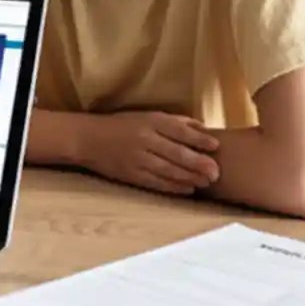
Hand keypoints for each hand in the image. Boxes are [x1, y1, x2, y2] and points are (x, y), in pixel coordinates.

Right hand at [81, 112, 220, 195]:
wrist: (88, 139)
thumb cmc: (120, 125)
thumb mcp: (146, 116)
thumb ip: (174, 121)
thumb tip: (202, 127)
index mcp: (150, 122)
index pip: (180, 131)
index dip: (199, 139)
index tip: (215, 146)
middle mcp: (145, 139)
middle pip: (178, 153)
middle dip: (199, 164)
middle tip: (216, 172)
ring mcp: (138, 158)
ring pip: (169, 170)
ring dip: (190, 177)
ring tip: (206, 182)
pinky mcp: (132, 174)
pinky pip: (157, 182)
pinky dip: (174, 187)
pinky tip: (187, 189)